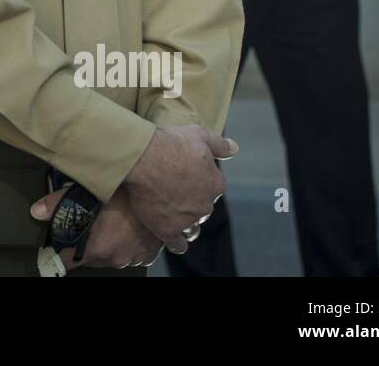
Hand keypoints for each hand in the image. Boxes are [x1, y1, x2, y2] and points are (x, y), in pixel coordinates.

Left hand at [32, 185, 161, 270]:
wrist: (165, 194)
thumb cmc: (128, 193)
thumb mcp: (90, 193)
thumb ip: (59, 204)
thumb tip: (36, 211)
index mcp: (97, 248)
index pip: (67, 262)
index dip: (58, 253)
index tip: (54, 246)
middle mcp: (114, 258)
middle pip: (88, 259)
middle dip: (83, 245)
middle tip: (84, 225)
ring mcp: (133, 258)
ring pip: (110, 256)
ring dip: (106, 244)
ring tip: (106, 224)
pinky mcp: (148, 254)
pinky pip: (130, 254)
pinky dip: (124, 244)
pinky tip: (124, 228)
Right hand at [123, 124, 235, 252]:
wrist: (143, 157)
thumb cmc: (170, 143)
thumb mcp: (198, 135)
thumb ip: (219, 144)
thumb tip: (235, 148)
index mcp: (215, 183)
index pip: (212, 186)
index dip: (198, 180)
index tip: (184, 175)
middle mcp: (206, 204)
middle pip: (201, 206)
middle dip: (190, 200)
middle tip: (171, 189)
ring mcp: (188, 219)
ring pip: (190, 224)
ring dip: (182, 220)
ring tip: (167, 211)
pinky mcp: (169, 229)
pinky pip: (177, 243)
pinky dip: (175, 242)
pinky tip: (168, 235)